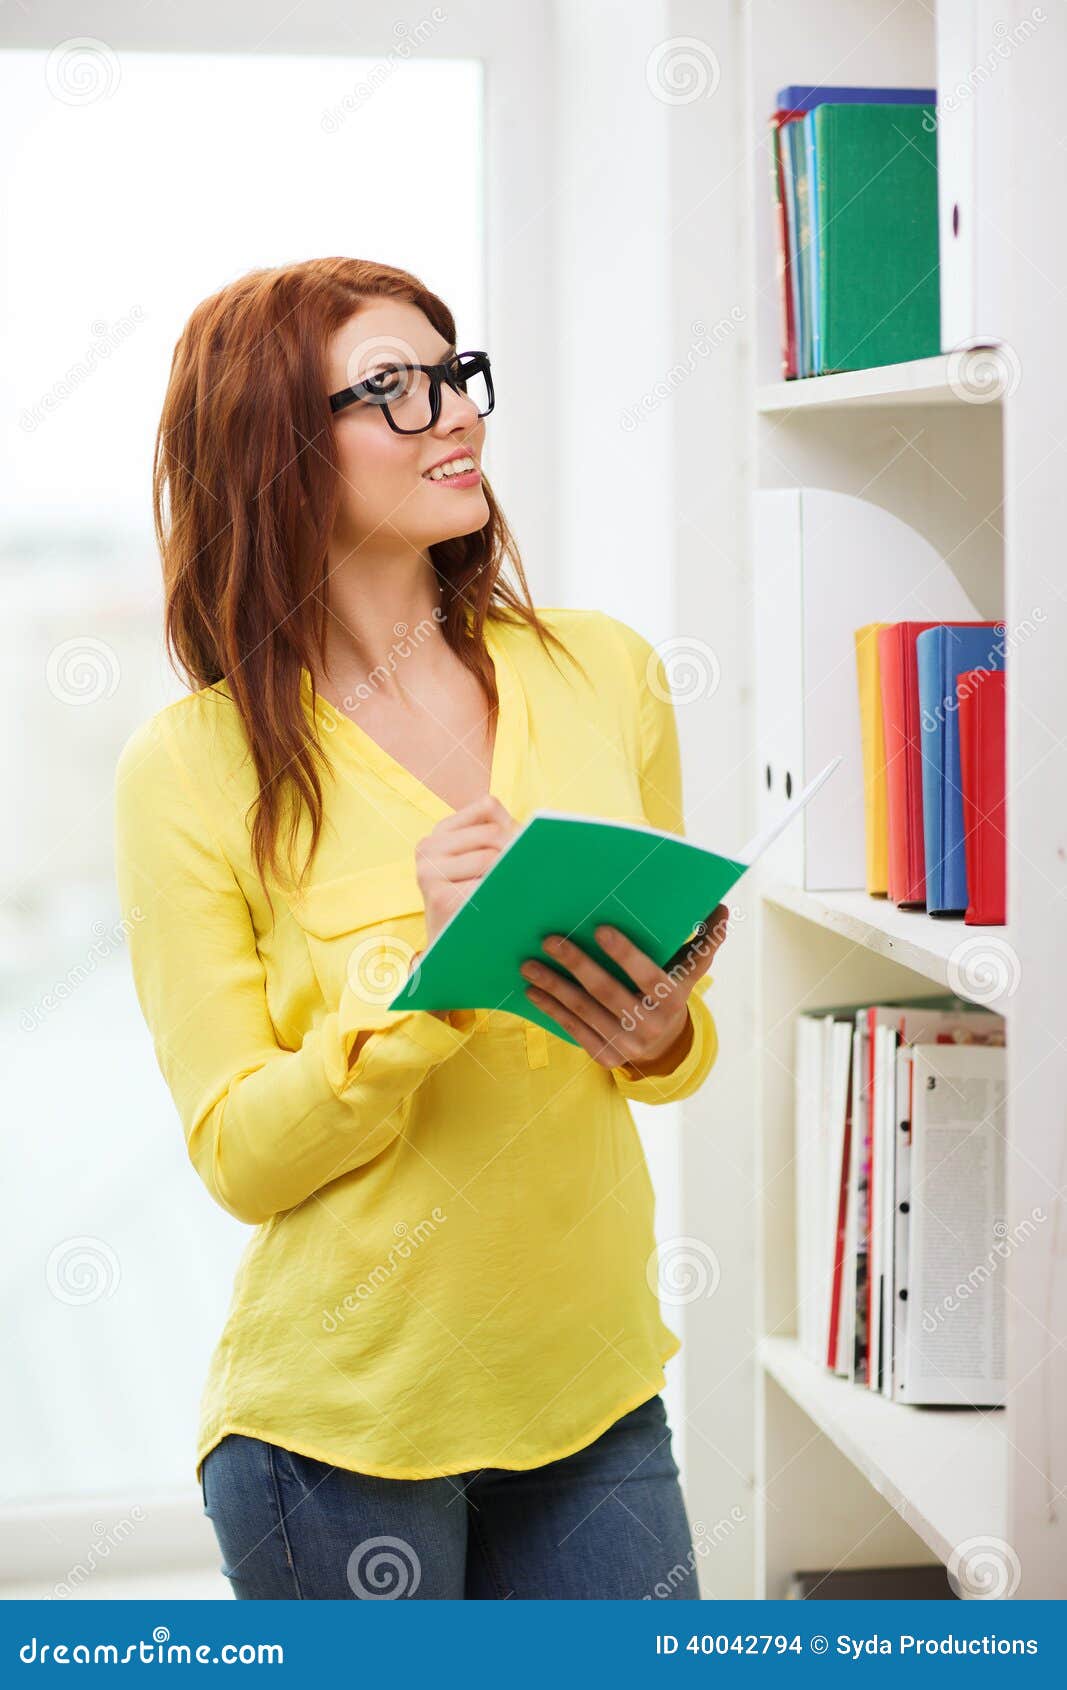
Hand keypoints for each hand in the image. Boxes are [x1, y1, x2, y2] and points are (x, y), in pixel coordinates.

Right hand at [414, 793, 517, 949]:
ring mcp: (430, 874)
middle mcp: (428, 848)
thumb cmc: (470, 898)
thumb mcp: (476, 859)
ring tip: (514, 890)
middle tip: (528, 871)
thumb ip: (497, 830)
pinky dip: (504, 893)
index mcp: (438, 833)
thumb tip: (533, 827)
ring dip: (511, 873)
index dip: (512, 824)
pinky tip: (506, 905)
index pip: (488, 806)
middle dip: (516, 850)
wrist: (447, 947)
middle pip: (494, 833)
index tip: (519, 848)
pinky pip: (487, 885)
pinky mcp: (442, 899)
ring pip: (492, 858)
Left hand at [519, 903, 729, 1073]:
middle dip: (577, 964)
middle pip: (607, 992)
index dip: (625, 953)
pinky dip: (551, 1010)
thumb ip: (703, 943)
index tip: (599, 928)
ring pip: (584, 1012)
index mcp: (672, 1000)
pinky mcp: (606, 1057)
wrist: (664, 1046)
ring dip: (553, 987)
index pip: (647, 975)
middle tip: (550, 939)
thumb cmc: (671, 992)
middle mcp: (650, 1025)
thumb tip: (723, 911)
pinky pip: (574, 1031)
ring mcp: (627, 1045)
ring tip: (529, 964)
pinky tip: (533, 991)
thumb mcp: (688, 971)